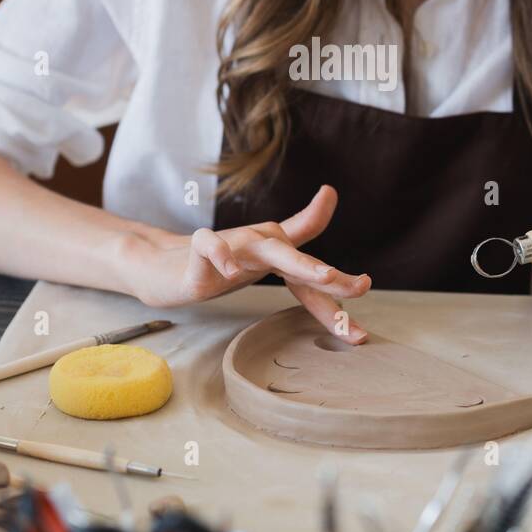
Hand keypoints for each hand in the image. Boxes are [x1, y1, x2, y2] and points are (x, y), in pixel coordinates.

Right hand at [118, 184, 371, 342]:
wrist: (165, 266)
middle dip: (331, 274)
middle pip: (298, 255)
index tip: (366, 301)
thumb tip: (332, 229)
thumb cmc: (221, 264)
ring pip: (266, 245)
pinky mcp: (198, 248)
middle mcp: (258, 242)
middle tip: (360, 287)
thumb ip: (300, 245)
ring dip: (297, 260)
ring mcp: (230, 243)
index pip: (312, 270)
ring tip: (324, 275)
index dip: (341, 286)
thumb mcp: (262, 262)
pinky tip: (232, 274)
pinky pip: (210, 245)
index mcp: (275, 253)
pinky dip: (222, 256)